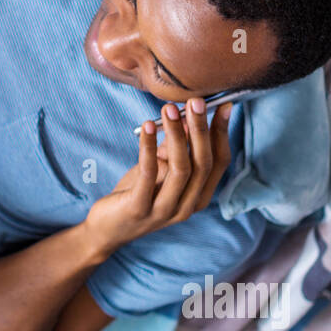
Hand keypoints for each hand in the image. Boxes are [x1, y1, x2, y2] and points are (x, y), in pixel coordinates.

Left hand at [83, 99, 232, 251]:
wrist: (107, 229)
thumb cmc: (136, 194)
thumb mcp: (159, 169)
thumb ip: (174, 149)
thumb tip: (187, 116)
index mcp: (198, 196)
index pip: (219, 162)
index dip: (222, 133)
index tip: (223, 106)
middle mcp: (187, 206)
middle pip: (203, 163)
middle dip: (201, 129)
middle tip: (195, 101)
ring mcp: (164, 211)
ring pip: (181, 168)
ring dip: (177, 135)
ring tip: (169, 109)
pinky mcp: (139, 209)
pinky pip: (149, 173)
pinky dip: (149, 147)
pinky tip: (148, 125)